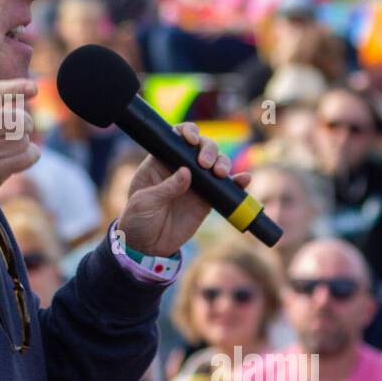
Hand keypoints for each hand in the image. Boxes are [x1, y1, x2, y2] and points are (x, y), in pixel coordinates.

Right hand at [0, 43, 39, 193]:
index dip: (15, 89)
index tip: (33, 89)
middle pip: (16, 119)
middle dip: (24, 120)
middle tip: (16, 122)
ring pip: (23, 139)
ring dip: (24, 139)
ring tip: (9, 140)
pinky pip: (26, 157)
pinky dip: (29, 155)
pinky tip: (15, 153)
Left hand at [118, 122, 251, 257]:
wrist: (146, 247)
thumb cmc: (138, 219)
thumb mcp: (145, 202)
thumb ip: (165, 188)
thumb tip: (186, 172)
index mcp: (160, 161)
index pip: (177, 138)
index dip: (188, 133)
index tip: (191, 140)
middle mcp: (181, 167)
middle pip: (201, 147)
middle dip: (209, 149)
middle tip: (206, 164)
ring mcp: (196, 183)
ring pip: (216, 164)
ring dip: (223, 163)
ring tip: (220, 173)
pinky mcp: (207, 200)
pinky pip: (225, 188)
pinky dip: (237, 182)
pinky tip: (244, 180)